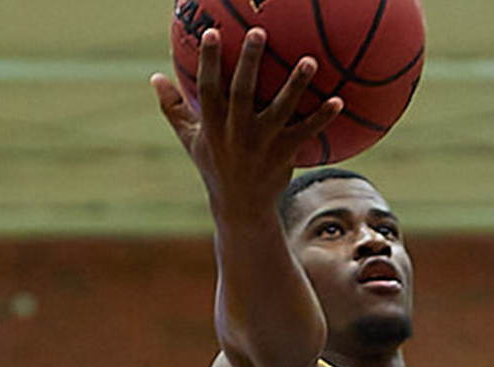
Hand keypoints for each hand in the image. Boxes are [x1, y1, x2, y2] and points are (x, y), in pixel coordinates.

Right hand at [151, 28, 342, 218]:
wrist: (241, 208)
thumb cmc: (215, 166)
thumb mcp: (190, 139)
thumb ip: (173, 108)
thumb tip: (154, 77)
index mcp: (213, 125)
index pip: (208, 88)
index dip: (208, 61)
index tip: (211, 32)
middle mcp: (237, 133)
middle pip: (242, 92)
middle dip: (249, 61)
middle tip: (259, 32)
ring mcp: (263, 144)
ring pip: (280, 109)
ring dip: (295, 85)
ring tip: (309, 60)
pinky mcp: (284, 154)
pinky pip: (306, 132)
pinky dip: (323, 117)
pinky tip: (339, 98)